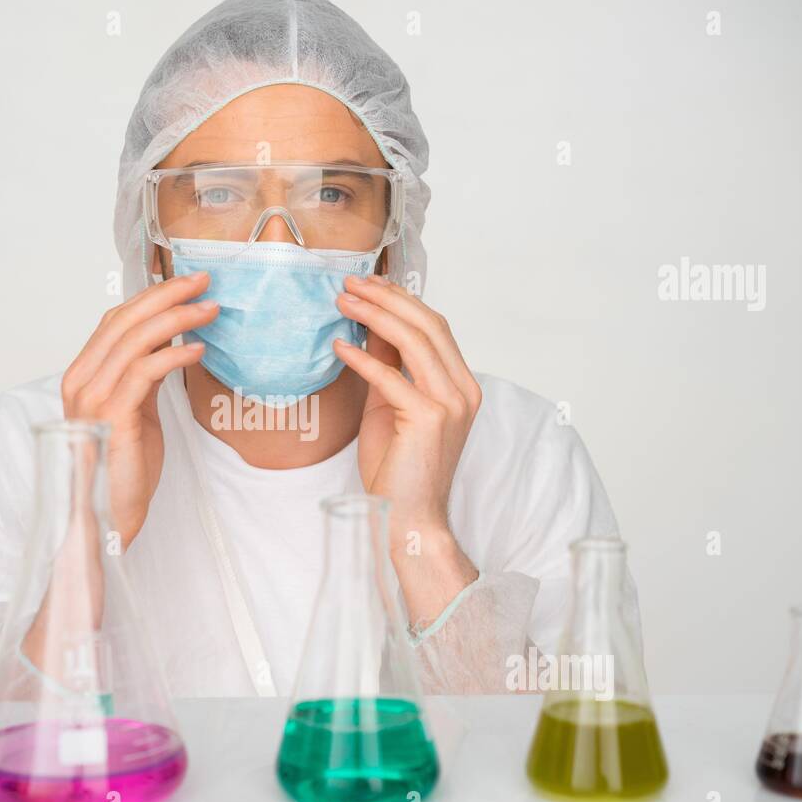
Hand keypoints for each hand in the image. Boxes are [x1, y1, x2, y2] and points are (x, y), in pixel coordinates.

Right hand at [61, 271, 216, 547]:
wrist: (107, 515)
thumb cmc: (124, 468)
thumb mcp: (136, 411)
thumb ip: (144, 377)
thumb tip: (169, 343)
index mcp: (83, 375)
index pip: (116, 320)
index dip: (151, 296)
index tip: (186, 283)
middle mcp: (82, 380)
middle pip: (126, 320)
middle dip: (167, 294)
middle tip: (204, 281)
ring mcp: (94, 397)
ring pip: (137, 339)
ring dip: (178, 318)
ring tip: (211, 309)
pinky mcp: (113, 415)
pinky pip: (146, 371)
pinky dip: (175, 354)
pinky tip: (199, 349)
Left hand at [333, 275, 482, 625]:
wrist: (408, 518)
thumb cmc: (398, 468)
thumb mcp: (390, 405)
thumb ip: (388, 366)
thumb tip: (371, 325)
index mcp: (461, 384)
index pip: (435, 327)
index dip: (401, 300)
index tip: (368, 284)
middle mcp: (463, 390)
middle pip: (428, 325)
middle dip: (386, 298)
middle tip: (348, 284)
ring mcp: (451, 403)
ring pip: (414, 341)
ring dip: (374, 316)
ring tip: (342, 302)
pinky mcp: (430, 419)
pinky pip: (390, 377)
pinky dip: (361, 358)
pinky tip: (337, 347)